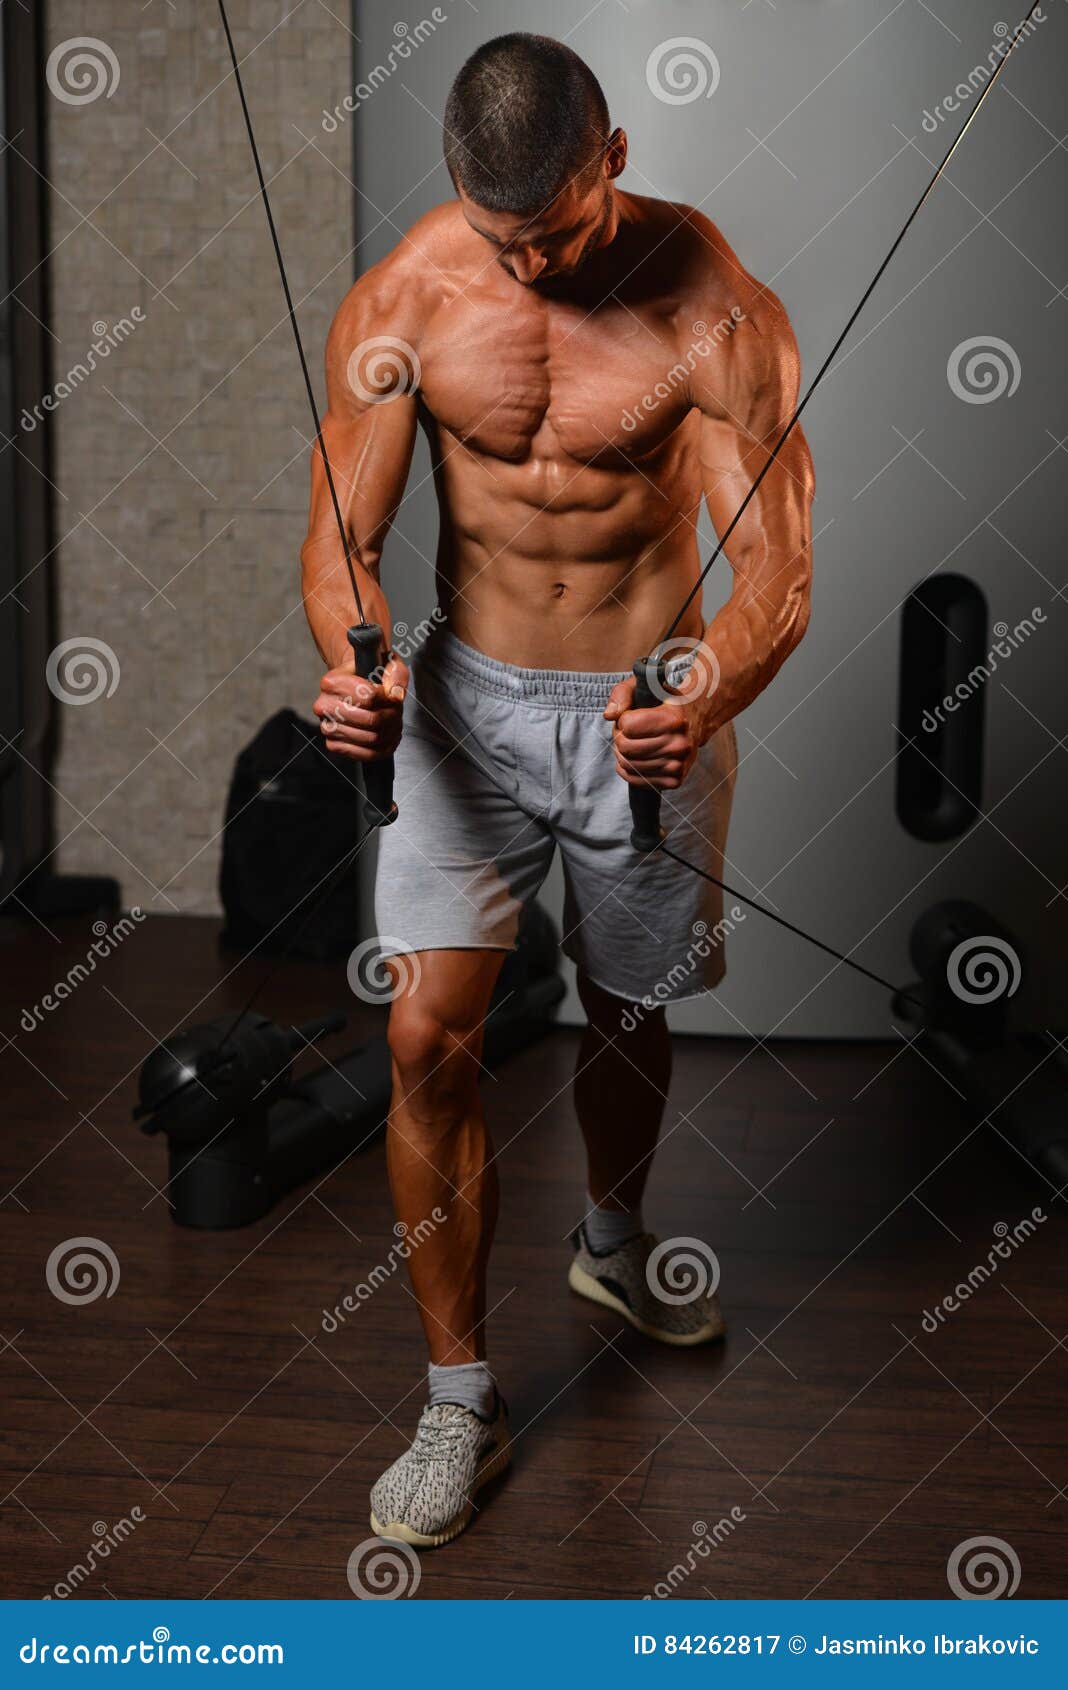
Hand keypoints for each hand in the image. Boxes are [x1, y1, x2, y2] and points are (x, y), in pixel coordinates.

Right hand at [313, 653, 408, 761]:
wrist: (351, 684)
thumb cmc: (367, 673)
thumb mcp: (386, 663)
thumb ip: (395, 674)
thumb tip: (395, 695)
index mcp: (331, 682)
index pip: (369, 697)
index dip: (388, 698)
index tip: (390, 695)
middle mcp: (324, 705)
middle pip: (372, 720)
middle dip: (392, 717)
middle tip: (396, 711)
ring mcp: (327, 727)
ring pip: (371, 738)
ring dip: (390, 733)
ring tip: (393, 722)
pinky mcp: (333, 745)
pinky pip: (365, 755)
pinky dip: (383, 749)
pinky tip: (388, 737)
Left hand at [604, 669, 710, 789]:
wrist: (695, 720)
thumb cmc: (665, 702)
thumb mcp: (646, 686)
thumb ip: (622, 693)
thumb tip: (609, 716)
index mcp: (674, 719)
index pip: (628, 725)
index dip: (622, 719)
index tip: (630, 716)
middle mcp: (680, 744)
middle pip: (626, 747)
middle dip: (619, 737)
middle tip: (627, 731)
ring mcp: (679, 765)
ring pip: (628, 764)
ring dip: (622, 753)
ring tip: (633, 742)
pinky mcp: (675, 781)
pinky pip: (636, 781)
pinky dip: (627, 770)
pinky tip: (633, 758)